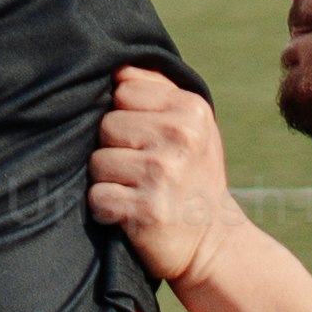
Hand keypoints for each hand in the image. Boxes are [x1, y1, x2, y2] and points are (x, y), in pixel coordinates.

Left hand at [83, 64, 237, 291]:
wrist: (215, 245)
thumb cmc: (191, 177)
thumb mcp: (191, 127)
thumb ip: (157, 90)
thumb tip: (117, 66)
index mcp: (191, 109)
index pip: (123, 89)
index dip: (126, 115)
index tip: (147, 139)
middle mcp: (180, 137)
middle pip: (105, 125)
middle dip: (115, 148)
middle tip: (145, 171)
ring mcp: (163, 174)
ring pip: (96, 161)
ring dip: (109, 180)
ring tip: (139, 192)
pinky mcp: (145, 211)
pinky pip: (97, 197)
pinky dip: (107, 209)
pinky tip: (131, 214)